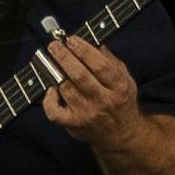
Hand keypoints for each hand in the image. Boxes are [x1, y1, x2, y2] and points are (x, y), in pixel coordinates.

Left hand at [40, 31, 139, 149]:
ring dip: (56, 72)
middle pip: (80, 76)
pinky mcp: (74, 125)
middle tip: (55, 45)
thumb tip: (94, 42)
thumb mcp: (126, 79)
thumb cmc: (121, 103)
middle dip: (64, 57)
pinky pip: (55, 113)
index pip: (100, 65)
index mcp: (119, 87)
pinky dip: (49, 100)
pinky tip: (50, 88)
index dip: (84, 50)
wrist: (121, 136)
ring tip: (50, 60)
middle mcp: (104, 100)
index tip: (71, 39)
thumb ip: (111, 61)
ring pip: (66, 89)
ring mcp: (87, 113)